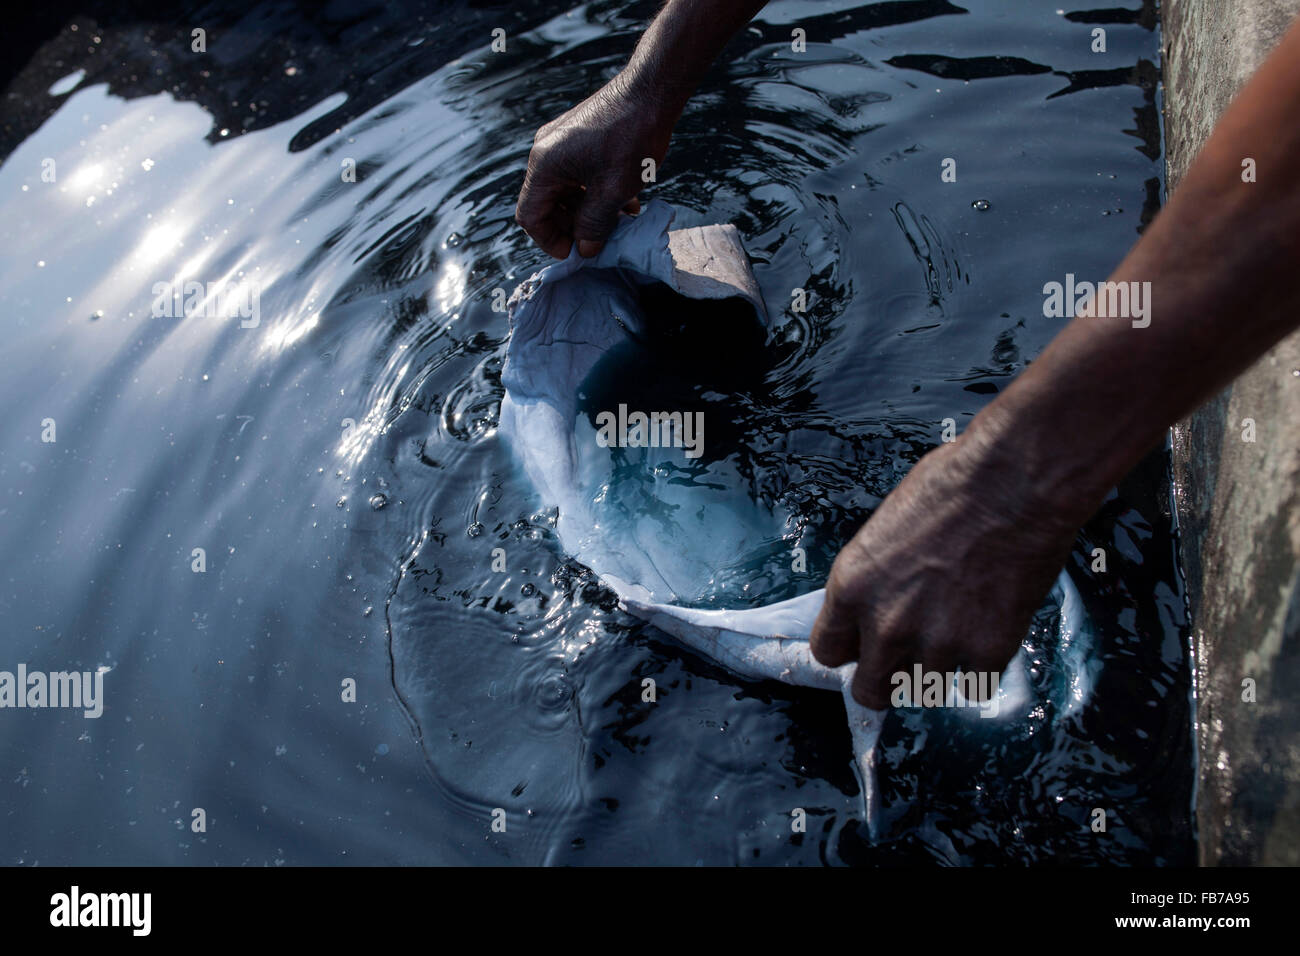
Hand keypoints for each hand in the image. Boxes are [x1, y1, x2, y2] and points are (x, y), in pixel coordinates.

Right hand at [515, 74, 675, 258]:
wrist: (651, 92)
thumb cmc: (631, 138)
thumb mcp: (612, 191)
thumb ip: (594, 225)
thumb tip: (585, 249)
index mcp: (545, 165)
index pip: (530, 216)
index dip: (550, 240)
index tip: (576, 252)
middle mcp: (546, 152)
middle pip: (547, 204)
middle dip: (573, 227)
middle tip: (601, 239)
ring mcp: (561, 143)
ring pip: (566, 192)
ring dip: (588, 212)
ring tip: (618, 221)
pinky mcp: (578, 138)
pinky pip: (579, 175)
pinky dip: (596, 193)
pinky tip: (625, 202)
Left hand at [810, 435, 1082, 708]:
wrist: (1015, 481)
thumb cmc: (952, 486)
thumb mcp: (885, 530)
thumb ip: (875, 581)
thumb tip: (878, 607)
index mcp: (851, 587)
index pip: (828, 652)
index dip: (851, 650)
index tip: (865, 646)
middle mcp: (886, 624)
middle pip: (871, 692)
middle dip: (888, 678)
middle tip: (909, 657)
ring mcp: (937, 642)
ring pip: (927, 689)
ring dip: (940, 665)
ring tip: (961, 623)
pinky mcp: (988, 651)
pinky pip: (976, 684)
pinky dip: (983, 665)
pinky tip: (990, 625)